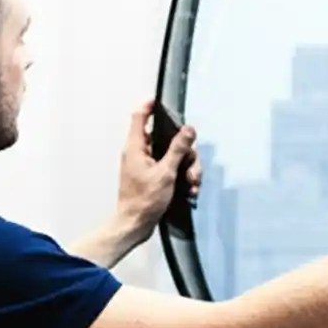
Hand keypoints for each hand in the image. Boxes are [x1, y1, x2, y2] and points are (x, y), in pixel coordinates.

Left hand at [116, 100, 201, 237]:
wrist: (135, 225)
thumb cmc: (145, 199)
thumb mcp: (165, 172)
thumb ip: (178, 149)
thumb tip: (188, 129)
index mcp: (136, 147)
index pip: (139, 117)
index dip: (149, 106)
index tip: (160, 101)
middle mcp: (140, 153)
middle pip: (167, 139)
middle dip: (185, 153)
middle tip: (191, 169)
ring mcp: (146, 166)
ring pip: (173, 156)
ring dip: (187, 169)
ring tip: (192, 184)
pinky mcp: (153, 178)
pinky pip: (171, 169)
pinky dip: (182, 178)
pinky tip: (190, 190)